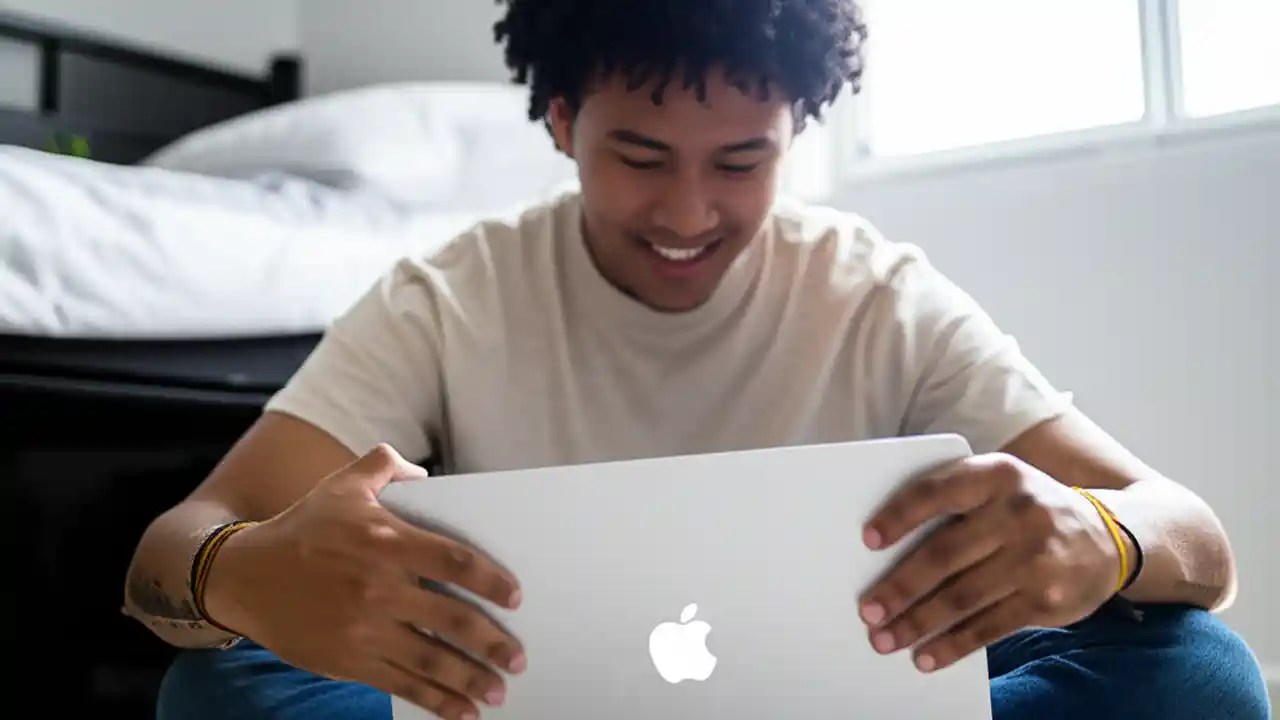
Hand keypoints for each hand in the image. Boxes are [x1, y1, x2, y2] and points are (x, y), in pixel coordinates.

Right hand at [204, 444, 525, 719]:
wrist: (245, 576)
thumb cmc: (303, 528)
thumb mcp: (342, 485)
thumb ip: (385, 467)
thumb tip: (423, 474)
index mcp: (384, 540)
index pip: (452, 560)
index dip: (490, 580)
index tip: (516, 597)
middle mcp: (378, 586)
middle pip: (452, 619)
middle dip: (492, 642)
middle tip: (517, 657)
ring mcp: (363, 627)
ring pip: (431, 659)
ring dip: (471, 679)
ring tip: (499, 691)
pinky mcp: (348, 659)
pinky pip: (401, 684)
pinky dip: (435, 700)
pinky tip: (461, 711)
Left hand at [857, 453, 1127, 672]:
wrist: (1110, 537)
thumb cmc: (1030, 508)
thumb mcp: (1002, 484)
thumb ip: (956, 498)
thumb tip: (888, 545)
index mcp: (998, 475)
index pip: (937, 492)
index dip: (899, 516)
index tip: (868, 540)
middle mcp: (1018, 513)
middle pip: (944, 554)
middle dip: (899, 587)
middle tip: (868, 610)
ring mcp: (1035, 559)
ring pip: (962, 597)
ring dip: (917, 622)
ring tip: (885, 637)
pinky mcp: (1045, 600)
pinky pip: (988, 627)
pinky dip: (953, 645)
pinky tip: (926, 656)